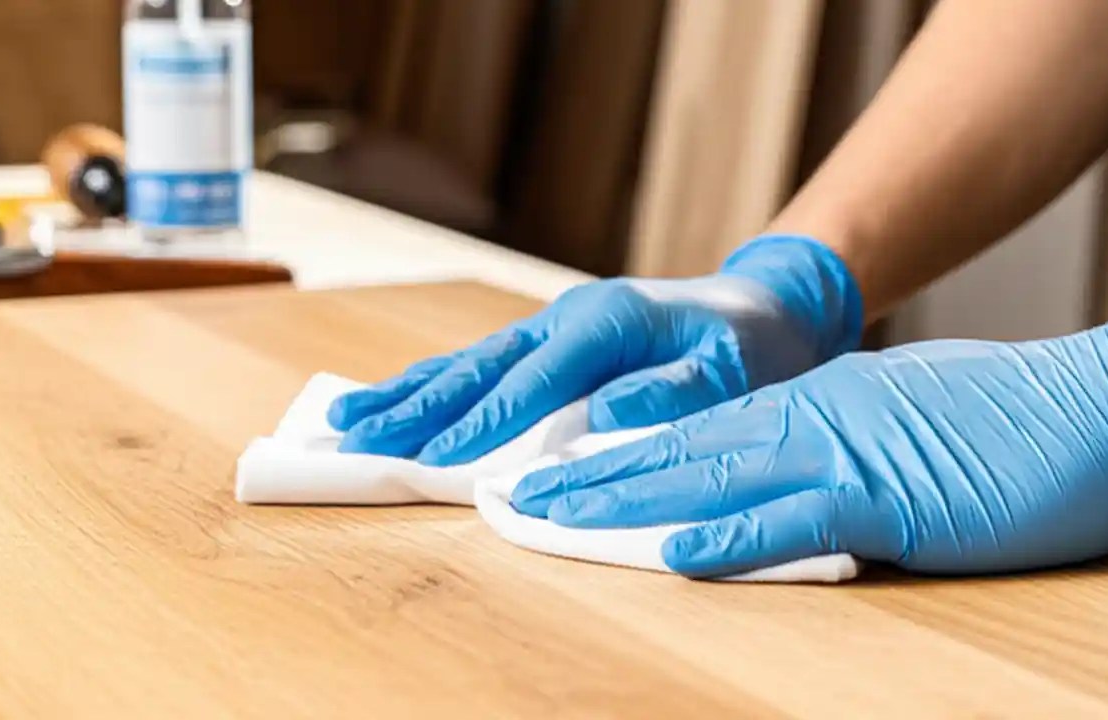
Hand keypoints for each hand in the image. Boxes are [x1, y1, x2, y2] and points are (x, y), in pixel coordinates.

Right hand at [330, 235, 861, 465]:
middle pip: (479, 368)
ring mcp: (553, 325)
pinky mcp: (549, 340)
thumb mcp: (735, 370)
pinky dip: (434, 384)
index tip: (430, 460)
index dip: (480, 424)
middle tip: (352, 440)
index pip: (530, 382)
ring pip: (467, 362)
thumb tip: (606, 414)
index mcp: (606, 323)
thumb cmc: (751, 346)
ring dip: (408, 394)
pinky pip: (482, 364)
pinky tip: (396, 400)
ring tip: (346, 418)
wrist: (762, 304)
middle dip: (415, 408)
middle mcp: (568, 317)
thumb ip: (675, 390)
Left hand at [511, 292, 1107, 576]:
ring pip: (711, 477)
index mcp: (810, 406)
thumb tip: (783, 475)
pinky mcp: (892, 496)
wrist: (1099, 402)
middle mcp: (809, 420)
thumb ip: (832, 442)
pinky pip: (796, 519)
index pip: (695, 432)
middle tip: (512, 493)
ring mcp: (845, 453)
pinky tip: (677, 553)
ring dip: (625, 498)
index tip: (558, 472)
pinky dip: (734, 537)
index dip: (619, 454)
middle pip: (677, 451)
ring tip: (548, 514)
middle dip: (589, 475)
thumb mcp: (897, 420)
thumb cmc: (1005, 420)